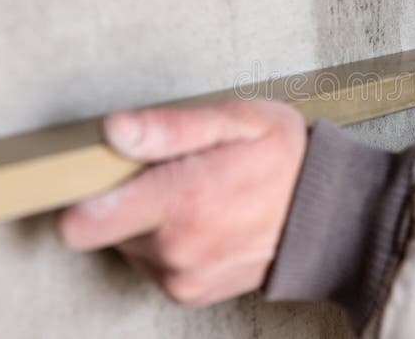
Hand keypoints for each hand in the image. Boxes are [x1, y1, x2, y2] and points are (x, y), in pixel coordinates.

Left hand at [58, 100, 306, 305]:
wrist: (333, 216)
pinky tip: (206, 222)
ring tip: (197, 196)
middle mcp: (177, 248)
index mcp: (183, 200)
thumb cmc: (288, 160)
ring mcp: (183, 276)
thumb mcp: (240, 121)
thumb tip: (114, 131)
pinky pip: (154, 265)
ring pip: (129, 246)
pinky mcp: (191, 292)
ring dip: (149, 222)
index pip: (82, 221)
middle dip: (125, 200)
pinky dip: (169, 244)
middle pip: (102, 229)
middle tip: (171, 175)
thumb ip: (172, 127)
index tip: (101, 173)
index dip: (81, 194)